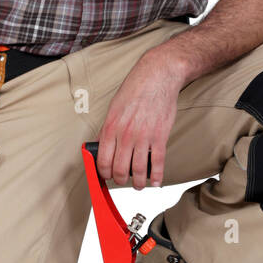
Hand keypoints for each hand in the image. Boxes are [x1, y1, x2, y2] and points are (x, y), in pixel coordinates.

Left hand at [95, 49, 183, 189]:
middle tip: (123, 181)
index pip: (102, 160)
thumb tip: (102, 146)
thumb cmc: (135, 89)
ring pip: (137, 170)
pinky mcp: (160, 137)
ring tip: (139, 185)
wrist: (157, 76)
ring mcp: (143, 137)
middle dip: (120, 180)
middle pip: (119, 169)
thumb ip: (108, 128)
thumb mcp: (114, 107)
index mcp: (110, 127)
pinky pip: (157, 163)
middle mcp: (125, 134)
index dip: (104, 173)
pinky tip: (156, 182)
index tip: (107, 176)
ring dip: (138, 183)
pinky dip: (156, 177)